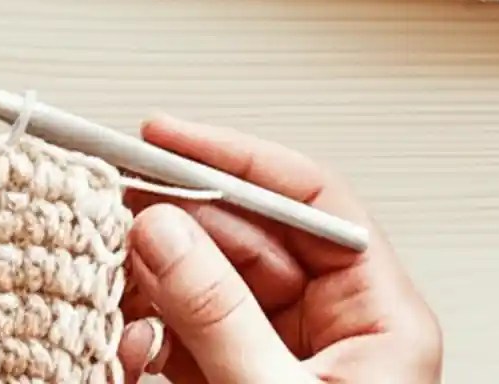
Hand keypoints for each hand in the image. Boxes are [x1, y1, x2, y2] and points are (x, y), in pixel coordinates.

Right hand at [115, 115, 441, 382]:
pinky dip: (153, 328)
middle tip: (121, 202)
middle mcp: (336, 333)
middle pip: (251, 238)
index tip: (169, 137)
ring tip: (117, 270)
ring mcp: (285, 362)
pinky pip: (191, 334)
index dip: (239, 160)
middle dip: (180, 222)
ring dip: (157, 277)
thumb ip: (219, 315)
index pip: (314, 204)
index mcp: (381, 322)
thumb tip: (165, 232)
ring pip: (212, 284)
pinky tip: (131, 326)